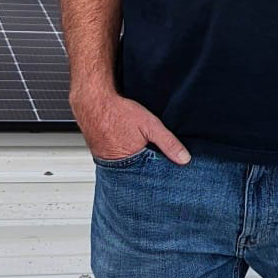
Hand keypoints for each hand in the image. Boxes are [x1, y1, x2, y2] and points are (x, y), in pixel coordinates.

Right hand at [70, 82, 189, 164]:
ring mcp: (106, 161)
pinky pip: (116, 159)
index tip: (167, 171)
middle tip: (148, 153)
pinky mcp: (100, 154)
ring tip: (136, 147)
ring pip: (126, 167)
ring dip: (134, 161)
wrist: (93, 101)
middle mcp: (115, 167)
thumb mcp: (150, 125)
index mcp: (129, 164)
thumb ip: (168, 142)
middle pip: (137, 173)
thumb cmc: (118, 112)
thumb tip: (184, 158)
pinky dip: (123, 155)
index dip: (158, 171)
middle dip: (146, 167)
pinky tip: (126, 144)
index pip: (149, 176)